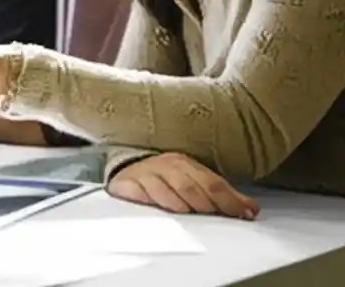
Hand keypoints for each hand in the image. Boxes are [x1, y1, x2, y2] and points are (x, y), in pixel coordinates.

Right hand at [108, 152, 259, 219]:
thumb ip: (223, 196)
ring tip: (188, 213)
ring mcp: (147, 174)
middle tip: (213, 215)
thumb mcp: (195, 183)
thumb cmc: (164, 180)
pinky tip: (160, 207)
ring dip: (179, 203)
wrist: (127, 171)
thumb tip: (252, 209)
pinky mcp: (128, 183)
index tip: (243, 214)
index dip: (228, 200)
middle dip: (204, 203)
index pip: (212, 183)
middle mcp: (167, 166)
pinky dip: (151, 199)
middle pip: (190, 186)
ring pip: (166, 188)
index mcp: (186, 165)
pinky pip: (139, 192)